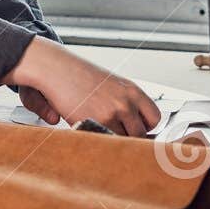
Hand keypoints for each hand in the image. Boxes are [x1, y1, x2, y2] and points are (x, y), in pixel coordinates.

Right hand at [4, 37, 162, 136]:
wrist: (54, 68)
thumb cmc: (76, 75)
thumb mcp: (109, 84)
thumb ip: (123, 103)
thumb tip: (135, 126)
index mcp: (132, 90)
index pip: (155, 118)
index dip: (144, 127)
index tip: (134, 130)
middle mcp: (126, 101)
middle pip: (141, 134)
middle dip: (128, 137)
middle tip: (113, 134)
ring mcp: (113, 113)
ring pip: (124, 140)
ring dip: (112, 140)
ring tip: (99, 133)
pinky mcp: (95, 121)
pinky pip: (105, 140)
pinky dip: (98, 140)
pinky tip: (90, 133)